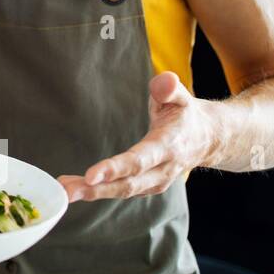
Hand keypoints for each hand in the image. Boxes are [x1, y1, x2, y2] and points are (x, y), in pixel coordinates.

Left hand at [58, 71, 218, 201]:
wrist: (208, 138)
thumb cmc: (186, 115)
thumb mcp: (183, 97)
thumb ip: (170, 88)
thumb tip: (163, 81)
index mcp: (169, 146)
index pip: (140, 161)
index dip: (115, 169)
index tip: (90, 174)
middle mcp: (163, 170)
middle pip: (128, 184)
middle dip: (96, 189)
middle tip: (67, 190)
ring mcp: (156, 182)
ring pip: (123, 191)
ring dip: (92, 193)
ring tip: (64, 190)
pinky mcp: (148, 186)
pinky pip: (121, 191)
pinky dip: (98, 191)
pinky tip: (75, 187)